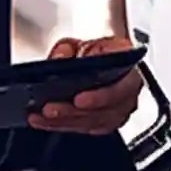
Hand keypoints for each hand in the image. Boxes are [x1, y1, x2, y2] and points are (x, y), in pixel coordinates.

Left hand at [28, 36, 143, 135]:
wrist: (102, 61)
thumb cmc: (95, 52)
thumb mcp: (80, 42)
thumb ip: (67, 48)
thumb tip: (59, 59)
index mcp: (128, 65)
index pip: (123, 86)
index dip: (101, 96)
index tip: (79, 99)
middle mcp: (128, 90)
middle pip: (104, 110)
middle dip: (74, 112)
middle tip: (50, 109)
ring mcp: (119, 109)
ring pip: (93, 122)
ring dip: (65, 122)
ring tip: (41, 117)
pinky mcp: (106, 122)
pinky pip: (86, 128)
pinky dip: (63, 126)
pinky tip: (46, 123)